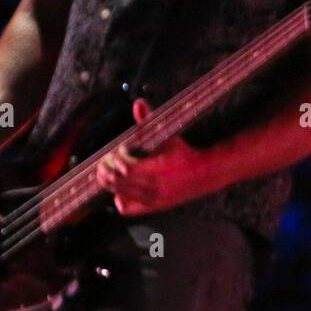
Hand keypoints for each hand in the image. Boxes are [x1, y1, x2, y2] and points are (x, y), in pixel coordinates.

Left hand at [95, 99, 210, 216]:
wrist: (202, 175)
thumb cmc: (183, 154)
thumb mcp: (167, 136)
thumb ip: (149, 121)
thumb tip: (138, 102)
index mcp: (158, 170)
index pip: (126, 169)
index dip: (118, 158)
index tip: (120, 149)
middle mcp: (153, 188)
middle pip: (117, 182)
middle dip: (107, 169)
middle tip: (108, 159)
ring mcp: (151, 200)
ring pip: (118, 194)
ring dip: (109, 181)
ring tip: (110, 170)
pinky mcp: (151, 207)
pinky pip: (125, 207)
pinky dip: (119, 197)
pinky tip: (123, 186)